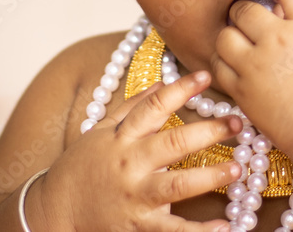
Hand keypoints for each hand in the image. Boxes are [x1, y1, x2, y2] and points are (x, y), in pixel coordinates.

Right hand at [38, 71, 242, 231]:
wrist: (54, 210)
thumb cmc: (82, 166)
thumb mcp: (101, 131)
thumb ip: (132, 107)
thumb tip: (160, 82)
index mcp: (122, 138)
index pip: (154, 106)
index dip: (180, 89)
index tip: (206, 76)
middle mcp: (130, 164)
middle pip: (174, 143)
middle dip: (209, 132)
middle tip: (238, 123)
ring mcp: (136, 196)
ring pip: (177, 185)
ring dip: (209, 177)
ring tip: (236, 169)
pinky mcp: (139, 226)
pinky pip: (173, 230)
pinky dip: (199, 231)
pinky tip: (224, 227)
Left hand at [211, 0, 292, 165]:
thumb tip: (281, 13)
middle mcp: (278, 40)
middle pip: (245, 9)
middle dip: (247, 14)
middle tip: (252, 24)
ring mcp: (256, 65)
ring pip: (224, 35)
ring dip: (231, 38)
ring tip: (240, 45)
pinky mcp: (241, 90)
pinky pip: (218, 66)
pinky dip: (222, 63)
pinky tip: (233, 66)